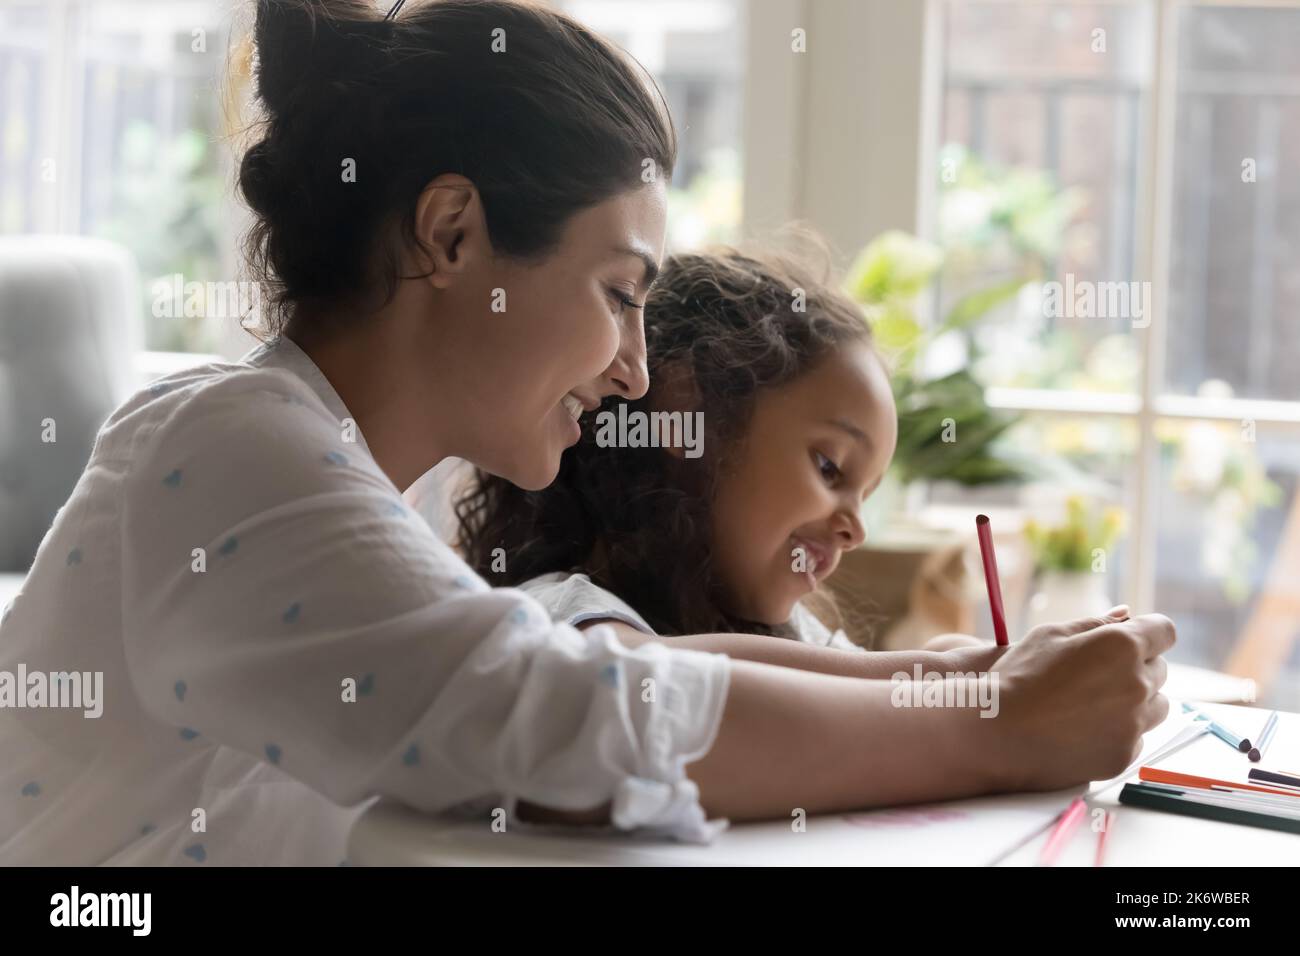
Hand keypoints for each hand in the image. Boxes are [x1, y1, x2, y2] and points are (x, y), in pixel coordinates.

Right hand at [982, 607, 1173, 790]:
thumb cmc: (1017, 677)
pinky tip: (1082, 728)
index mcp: (1122, 646)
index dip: (1148, 632)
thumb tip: (1127, 614)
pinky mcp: (1124, 756)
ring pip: (1156, 707)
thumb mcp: (1049, 635)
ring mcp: (1133, 725)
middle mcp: (1137, 685)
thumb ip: (1095, 624)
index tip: (1131, 639)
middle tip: (1095, 673)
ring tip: (1092, 702)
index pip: (1164, 631)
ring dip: (1136, 701)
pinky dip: (1119, 732)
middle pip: (1160, 670)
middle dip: (1137, 666)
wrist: (995, 734)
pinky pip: (1136, 739)